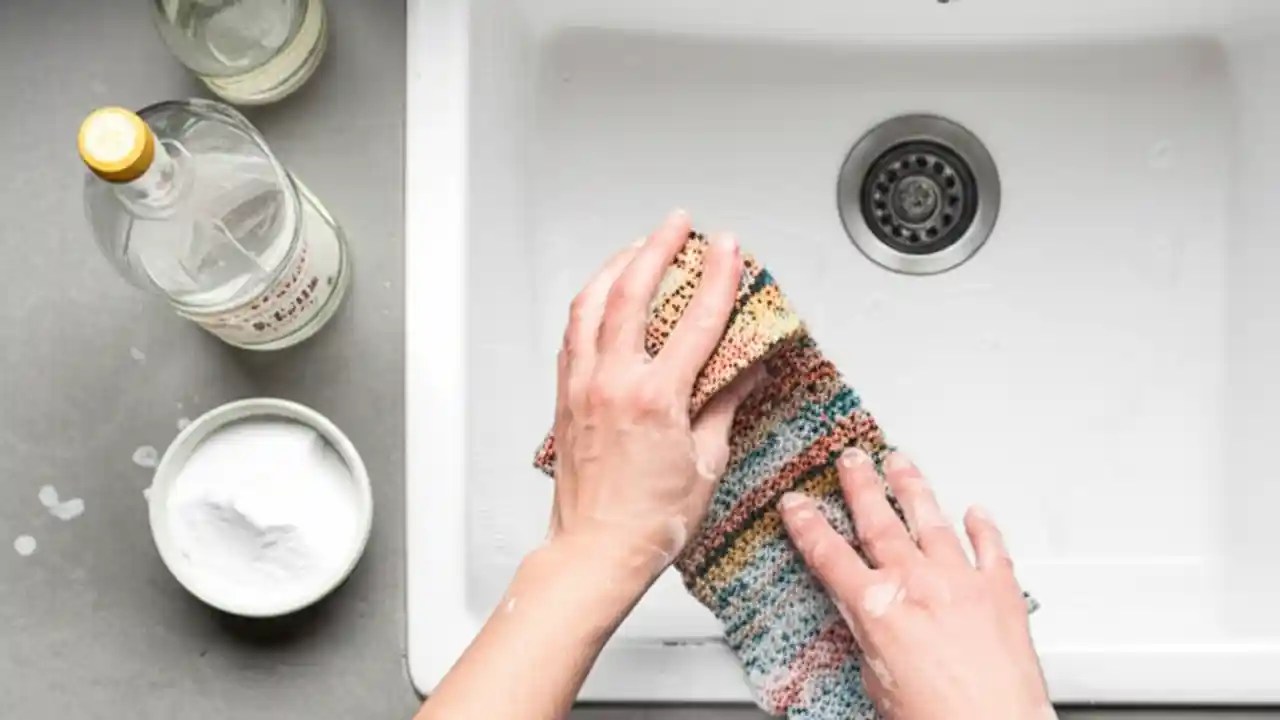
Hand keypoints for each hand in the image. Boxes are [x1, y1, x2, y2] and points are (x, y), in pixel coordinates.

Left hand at [548, 209, 762, 585]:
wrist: (596, 550)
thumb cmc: (649, 521)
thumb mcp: (707, 463)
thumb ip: (726, 407)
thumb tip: (748, 372)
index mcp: (655, 399)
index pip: (697, 320)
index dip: (718, 276)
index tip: (729, 247)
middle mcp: (613, 383)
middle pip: (632, 293)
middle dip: (657, 247)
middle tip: (677, 223)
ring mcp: (583, 386)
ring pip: (591, 304)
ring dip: (616, 266)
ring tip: (637, 246)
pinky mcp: (565, 396)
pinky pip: (573, 333)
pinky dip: (589, 303)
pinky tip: (602, 295)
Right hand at [778, 449, 1052, 719]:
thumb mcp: (877, 682)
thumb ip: (872, 639)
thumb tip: (873, 623)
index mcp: (878, 608)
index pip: (830, 555)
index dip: (808, 525)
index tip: (796, 503)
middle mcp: (917, 584)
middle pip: (878, 522)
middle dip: (860, 485)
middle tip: (850, 460)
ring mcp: (960, 581)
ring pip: (931, 520)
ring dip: (912, 488)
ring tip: (901, 463)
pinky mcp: (1000, 591)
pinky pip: (991, 548)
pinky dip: (983, 527)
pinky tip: (975, 512)